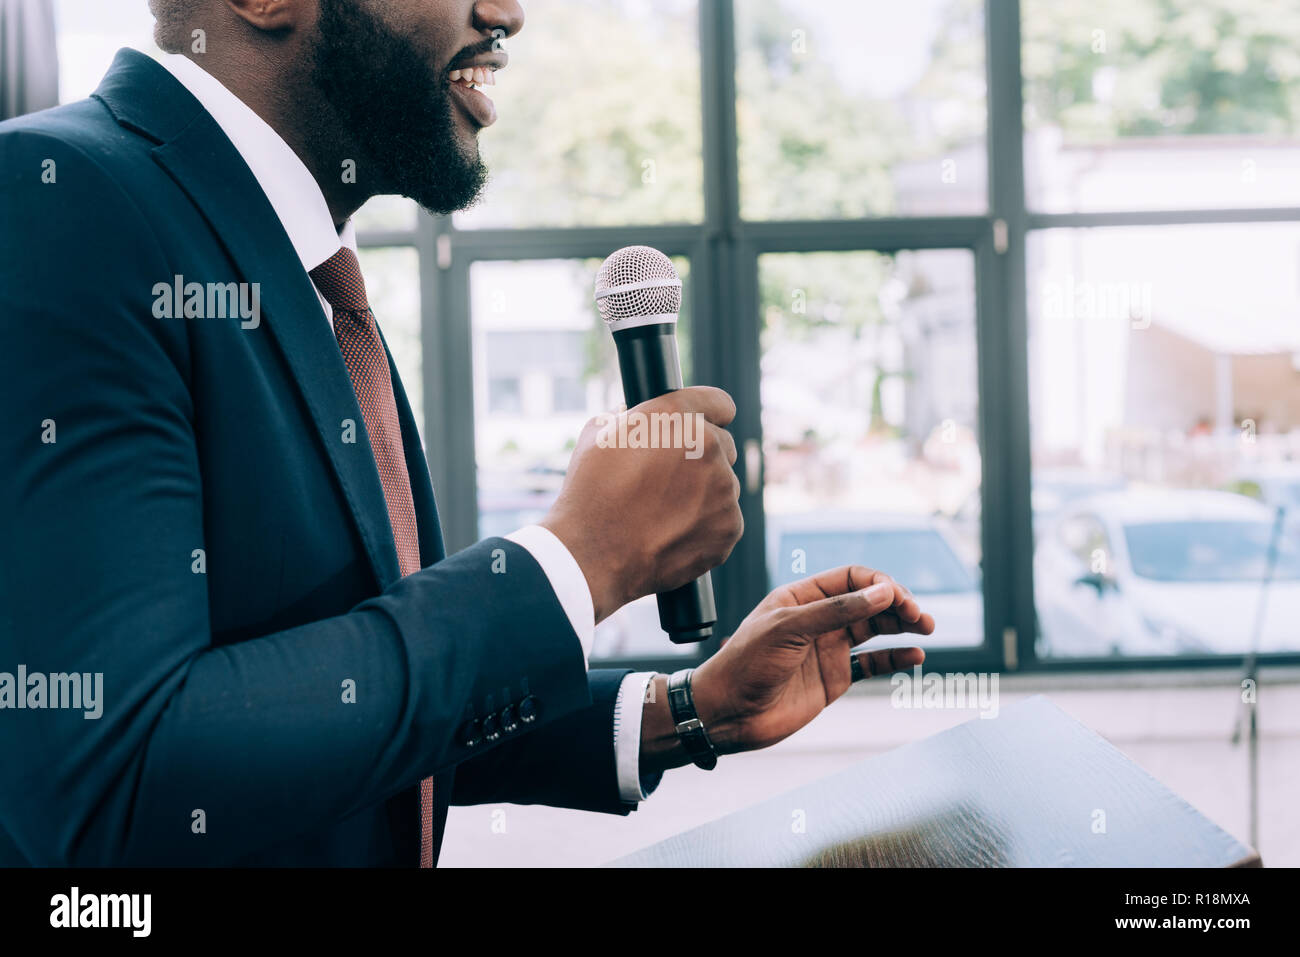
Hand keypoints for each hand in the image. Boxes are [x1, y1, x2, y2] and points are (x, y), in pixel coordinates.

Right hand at [540, 387, 742, 622]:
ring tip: (664, 514)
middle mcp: (708, 447)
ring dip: (704, 495)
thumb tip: (634, 416)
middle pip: (723, 446)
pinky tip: (673, 535)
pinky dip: (706, 528)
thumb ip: (629, 418)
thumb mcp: (598, 435)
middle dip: (703, 459)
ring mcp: (724, 489)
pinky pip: (724, 521)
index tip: (706, 425)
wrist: (594, 554)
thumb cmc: (590, 493)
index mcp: (677, 417)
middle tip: (670, 481)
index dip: (711, 414)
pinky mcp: (730, 527)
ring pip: (724, 487)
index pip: (719, 403)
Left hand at [640, 565, 934, 771]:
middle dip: (896, 603)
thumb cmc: (746, 664)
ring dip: (902, 626)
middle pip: (868, 602)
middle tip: (919, 615)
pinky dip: (895, 658)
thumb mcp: (788, 629)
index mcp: (801, 598)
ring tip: (926, 627)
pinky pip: (873, 663)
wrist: (729, 713)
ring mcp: (828, 648)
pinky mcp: (836, 677)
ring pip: (875, 629)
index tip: (897, 596)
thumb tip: (882, 591)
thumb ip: (836, 611)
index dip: (876, 583)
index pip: (850, 578)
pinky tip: (914, 655)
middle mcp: (818, 619)